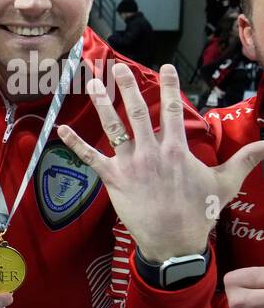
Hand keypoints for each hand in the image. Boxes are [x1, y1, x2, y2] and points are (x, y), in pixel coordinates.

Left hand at [57, 63, 263, 262]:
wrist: (174, 241)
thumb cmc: (200, 212)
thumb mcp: (226, 182)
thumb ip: (246, 159)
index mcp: (176, 149)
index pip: (172, 109)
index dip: (169, 86)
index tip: (164, 67)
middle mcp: (151, 151)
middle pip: (137, 111)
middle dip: (127, 86)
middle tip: (117, 66)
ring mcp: (130, 164)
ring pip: (112, 128)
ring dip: (101, 104)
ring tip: (92, 84)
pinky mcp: (113, 179)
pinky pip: (90, 158)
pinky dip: (75, 143)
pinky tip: (60, 128)